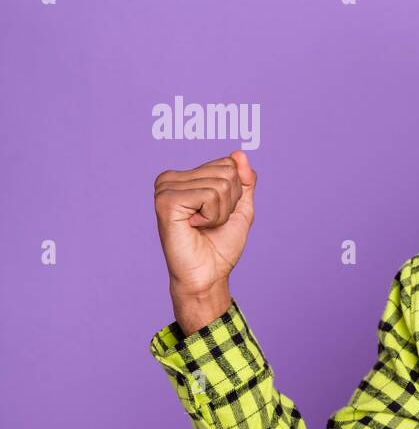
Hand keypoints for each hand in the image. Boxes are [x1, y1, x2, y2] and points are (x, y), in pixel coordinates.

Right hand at [154, 151, 255, 333]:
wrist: (208, 274)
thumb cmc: (220, 245)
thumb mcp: (240, 208)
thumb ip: (244, 180)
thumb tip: (239, 153)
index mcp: (185, 176)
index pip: (228, 164)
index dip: (235, 193)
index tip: (218, 213)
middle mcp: (171, 178)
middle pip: (227, 172)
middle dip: (230, 202)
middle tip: (210, 222)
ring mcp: (165, 188)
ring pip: (221, 184)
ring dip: (221, 212)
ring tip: (202, 226)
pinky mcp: (165, 201)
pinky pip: (209, 196)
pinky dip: (212, 216)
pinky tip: (194, 226)